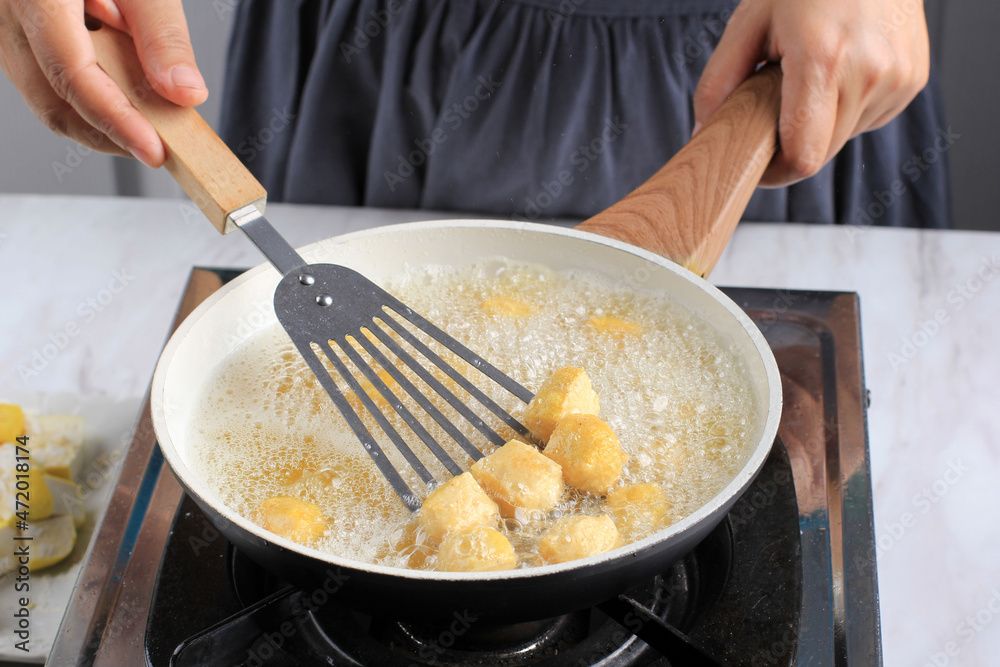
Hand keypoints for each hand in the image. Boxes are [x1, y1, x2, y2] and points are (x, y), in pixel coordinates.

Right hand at [0, 0, 205, 166]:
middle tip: (159, 145)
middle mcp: (5, 13)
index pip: (73, 76)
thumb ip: (163, 35)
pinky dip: (86, 94)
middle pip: (53, 101)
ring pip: (46, 97)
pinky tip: (121, 84)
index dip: (116, 121)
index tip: (154, 150)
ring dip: (98, 118)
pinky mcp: (11, 33)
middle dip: (109, 134)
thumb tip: (183, 93)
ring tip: (146, 115)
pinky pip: (44, 78)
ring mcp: (1, 26)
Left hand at [693, 0, 929, 186]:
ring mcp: (899, 77)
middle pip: (822, 153)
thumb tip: (704, 131)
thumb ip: (719, 82)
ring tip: (812, 75)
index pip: (803, 157)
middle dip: (793, 144)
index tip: (757, 164)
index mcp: (823, 59)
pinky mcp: (914, 78)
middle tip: (775, 109)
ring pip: (845, 137)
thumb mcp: (750, 21)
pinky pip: (869, 117)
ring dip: (821, 123)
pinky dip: (848, 107)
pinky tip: (841, 69)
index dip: (775, 172)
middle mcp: (869, 72)